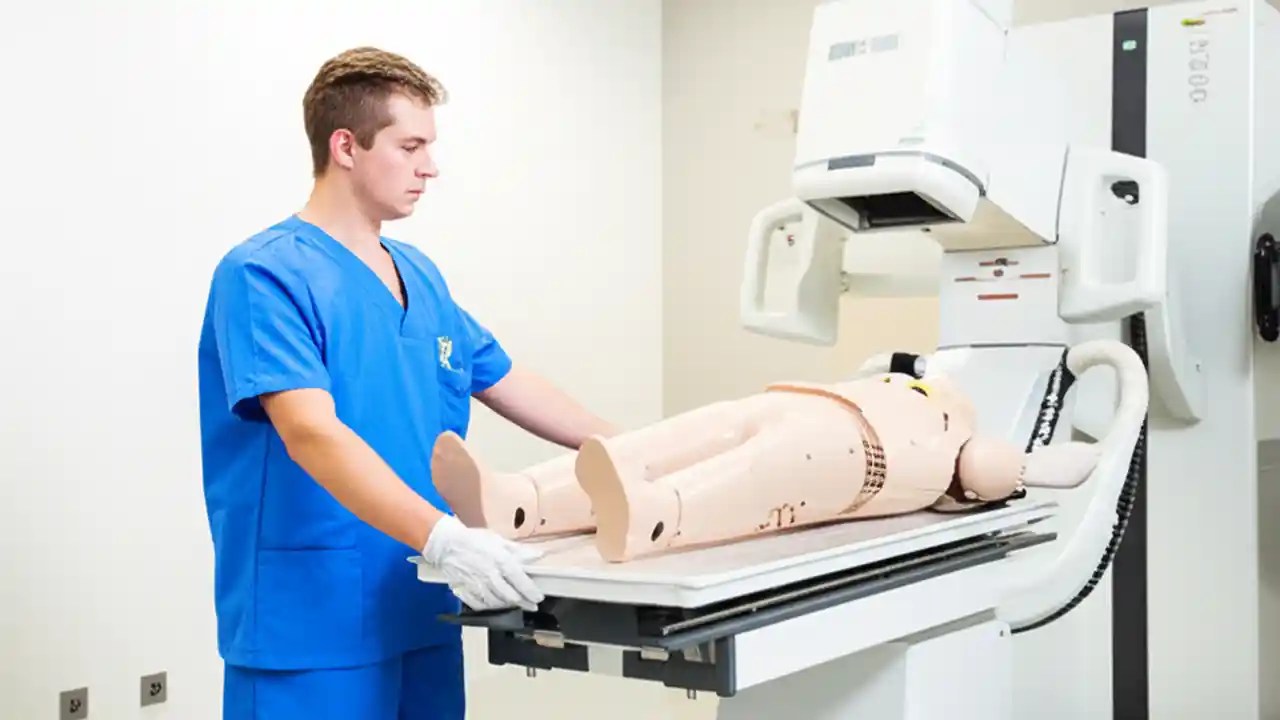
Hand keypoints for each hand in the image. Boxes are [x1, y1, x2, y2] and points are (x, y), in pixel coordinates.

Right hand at [421, 515, 545, 610]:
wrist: (446, 545)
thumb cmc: (472, 540)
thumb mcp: (498, 541)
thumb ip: (519, 551)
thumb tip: (537, 555)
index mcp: (500, 561)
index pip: (521, 581)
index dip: (531, 592)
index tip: (538, 597)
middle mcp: (490, 576)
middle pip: (511, 596)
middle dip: (524, 603)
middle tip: (531, 606)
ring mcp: (477, 586)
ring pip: (497, 603)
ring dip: (508, 606)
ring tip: (515, 604)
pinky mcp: (465, 592)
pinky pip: (480, 605)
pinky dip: (490, 607)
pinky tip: (496, 605)